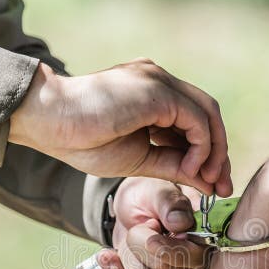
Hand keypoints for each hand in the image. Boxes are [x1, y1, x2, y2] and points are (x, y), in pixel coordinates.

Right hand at [10, 60, 232, 195]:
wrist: (48, 120)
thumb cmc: (81, 140)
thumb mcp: (139, 159)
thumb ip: (173, 166)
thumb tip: (206, 183)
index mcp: (152, 95)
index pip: (195, 121)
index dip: (209, 153)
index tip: (213, 184)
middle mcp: (159, 81)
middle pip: (207, 114)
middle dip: (219, 153)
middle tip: (221, 188)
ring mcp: (159, 81)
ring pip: (207, 113)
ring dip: (214, 151)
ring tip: (207, 182)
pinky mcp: (157, 90)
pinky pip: (196, 118)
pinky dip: (201, 147)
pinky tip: (190, 169)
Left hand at [97, 177, 208, 268]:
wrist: (135, 210)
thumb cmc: (151, 198)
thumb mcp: (158, 190)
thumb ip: (169, 202)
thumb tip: (180, 224)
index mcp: (208, 236)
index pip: (185, 252)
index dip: (158, 242)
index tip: (149, 223)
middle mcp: (203, 264)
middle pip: (160, 266)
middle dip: (137, 241)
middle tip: (142, 226)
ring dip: (126, 255)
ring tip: (132, 240)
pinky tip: (109, 258)